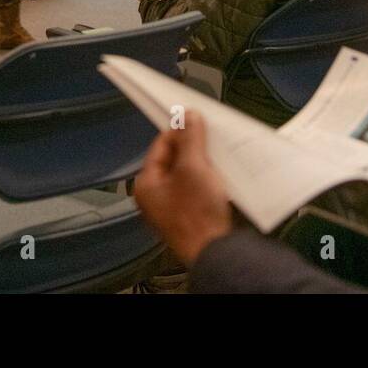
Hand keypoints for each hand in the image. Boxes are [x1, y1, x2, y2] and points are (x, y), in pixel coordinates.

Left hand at [134, 111, 232, 264]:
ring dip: (202, 162)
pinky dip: (207, 178)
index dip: (180, 129)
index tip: (198, 119)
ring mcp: (172, 208)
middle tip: (212, 136)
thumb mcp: (193, 167)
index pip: (161, 145)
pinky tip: (221, 173)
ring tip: (219, 152)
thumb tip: (187, 114)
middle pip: (174, 159)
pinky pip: (196, 188)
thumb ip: (190, 138)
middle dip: (194, 147)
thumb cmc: (198, 211)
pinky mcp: (190, 216)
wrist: (215, 252)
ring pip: (187, 173)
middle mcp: (155, 196)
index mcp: (146, 184)